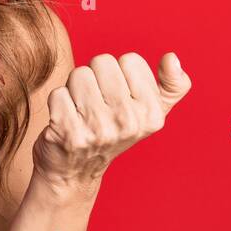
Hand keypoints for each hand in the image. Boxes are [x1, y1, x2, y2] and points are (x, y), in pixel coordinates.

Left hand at [32, 52, 191, 197]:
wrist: (75, 171)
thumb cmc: (113, 132)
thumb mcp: (151, 112)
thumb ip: (172, 85)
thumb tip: (172, 58)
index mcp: (153, 114)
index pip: (131, 60)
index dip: (120, 73)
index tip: (118, 97)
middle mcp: (129, 123)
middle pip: (102, 62)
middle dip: (95, 77)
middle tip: (95, 103)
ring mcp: (98, 130)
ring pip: (79, 75)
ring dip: (74, 89)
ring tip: (80, 111)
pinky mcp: (68, 133)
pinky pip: (58, 93)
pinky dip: (58, 103)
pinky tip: (65, 121)